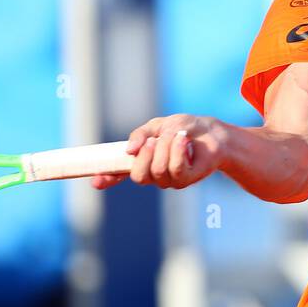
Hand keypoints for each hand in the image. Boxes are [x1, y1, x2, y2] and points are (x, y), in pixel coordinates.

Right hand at [89, 114, 225, 189]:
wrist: (212, 132)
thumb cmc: (185, 129)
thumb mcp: (159, 125)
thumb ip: (141, 134)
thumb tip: (129, 150)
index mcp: (142, 161)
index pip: (119, 173)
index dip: (107, 178)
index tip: (95, 181)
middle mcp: (154, 174)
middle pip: (139, 176)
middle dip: (145, 154)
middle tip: (155, 140)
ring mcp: (170, 180)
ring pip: (158, 170)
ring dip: (166, 147)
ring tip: (177, 135)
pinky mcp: (186, 180)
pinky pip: (176, 169)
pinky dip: (178, 151)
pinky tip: (184, 140)